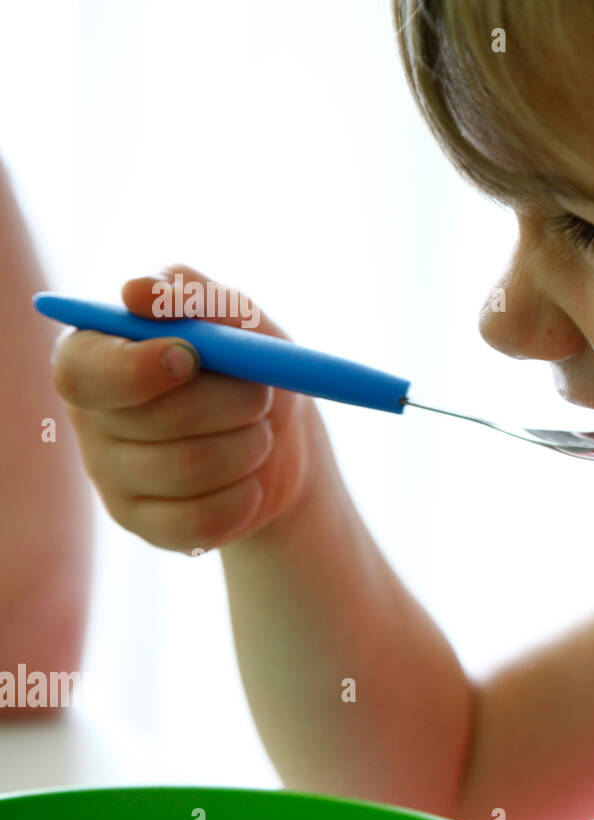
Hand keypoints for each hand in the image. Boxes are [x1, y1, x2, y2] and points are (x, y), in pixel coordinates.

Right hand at [51, 264, 320, 551]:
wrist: (282, 438)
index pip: (85, 374)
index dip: (136, 370)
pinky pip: (201, 522)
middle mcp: (91, 420)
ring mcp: (113, 479)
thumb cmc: (248, 364)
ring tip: (260, 434)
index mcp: (94, 357)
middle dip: (231, 404)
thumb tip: (136, 293)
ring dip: (249, 448)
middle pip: (154, 423)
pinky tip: (251, 482)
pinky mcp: (147, 526)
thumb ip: (193, 293)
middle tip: (261, 397)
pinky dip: (246, 498)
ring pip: (188, 472)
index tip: (190, 357)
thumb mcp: (237, 318)